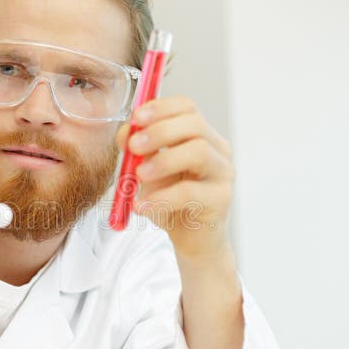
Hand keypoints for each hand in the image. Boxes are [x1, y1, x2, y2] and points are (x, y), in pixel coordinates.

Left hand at [116, 96, 234, 259]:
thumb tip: (125, 132)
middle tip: (133, 147)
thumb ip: (138, 151)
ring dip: (163, 161)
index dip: (161, 108)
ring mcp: (223, 174)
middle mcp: (217, 150)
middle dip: (160, 132)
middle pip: (194, 124)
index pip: (187, 107)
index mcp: (201, 136)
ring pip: (199, 152)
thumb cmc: (171, 201)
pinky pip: (190, 192)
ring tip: (139, 176)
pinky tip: (141, 205)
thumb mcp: (148, 172)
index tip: (135, 118)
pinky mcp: (220, 200)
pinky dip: (161, 197)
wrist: (191, 241)